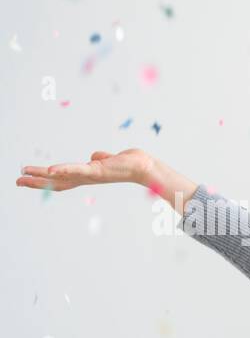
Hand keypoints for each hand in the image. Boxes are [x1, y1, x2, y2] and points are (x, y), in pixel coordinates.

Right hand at [16, 148, 153, 191]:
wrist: (144, 166)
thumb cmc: (129, 163)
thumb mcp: (109, 159)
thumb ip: (100, 158)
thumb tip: (95, 156)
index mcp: (86, 175)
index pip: (61, 178)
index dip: (44, 179)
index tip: (27, 177)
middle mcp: (86, 178)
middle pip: (56, 181)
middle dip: (36, 181)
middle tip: (17, 181)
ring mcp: (90, 175)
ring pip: (62, 176)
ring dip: (42, 176)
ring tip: (25, 174)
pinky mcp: (97, 171)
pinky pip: (78, 170)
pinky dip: (65, 170)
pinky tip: (51, 170)